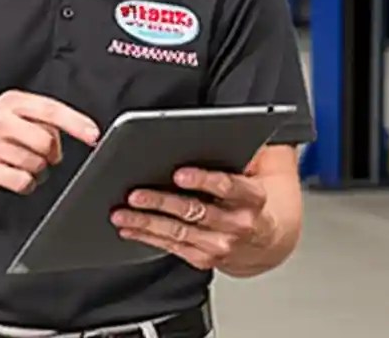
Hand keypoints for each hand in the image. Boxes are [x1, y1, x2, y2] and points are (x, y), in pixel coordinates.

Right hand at [0, 90, 99, 194]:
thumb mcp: (16, 114)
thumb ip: (45, 120)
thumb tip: (80, 132)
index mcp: (13, 102)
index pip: (51, 109)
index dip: (75, 123)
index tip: (94, 135)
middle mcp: (1, 119)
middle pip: (45, 141)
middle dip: (51, 154)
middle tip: (42, 155)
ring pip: (35, 163)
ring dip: (36, 170)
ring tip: (22, 164)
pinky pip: (21, 181)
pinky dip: (26, 184)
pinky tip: (16, 177)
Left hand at [110, 166, 268, 270]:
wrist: (267, 240)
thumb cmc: (253, 198)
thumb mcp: (258, 170)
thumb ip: (241, 151)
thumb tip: (218, 129)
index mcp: (252, 197)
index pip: (227, 186)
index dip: (202, 180)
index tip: (178, 173)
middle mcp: (238, 224)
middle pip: (195, 211)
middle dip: (161, 202)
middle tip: (135, 194)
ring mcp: (221, 245)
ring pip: (178, 232)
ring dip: (146, 223)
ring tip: (122, 213)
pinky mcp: (205, 259)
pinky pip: (172, 247)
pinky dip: (148, 238)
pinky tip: (129, 228)